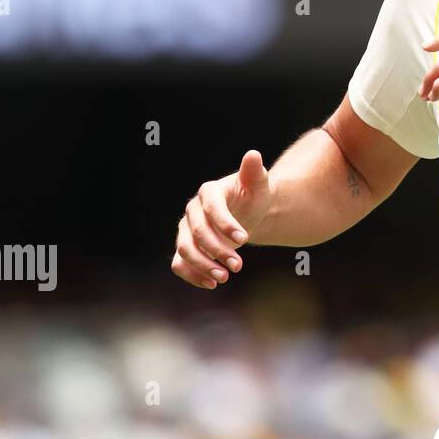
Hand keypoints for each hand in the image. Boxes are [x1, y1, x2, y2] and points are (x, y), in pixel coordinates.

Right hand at [172, 150, 270, 289]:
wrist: (248, 212)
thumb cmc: (254, 196)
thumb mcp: (258, 184)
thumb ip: (254, 172)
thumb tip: (253, 154)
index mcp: (208, 192)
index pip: (212, 209)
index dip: (226, 224)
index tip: (245, 239)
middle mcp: (192, 210)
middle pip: (198, 233)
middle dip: (218, 250)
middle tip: (238, 266)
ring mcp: (186, 230)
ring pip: (185, 250)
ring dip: (203, 266)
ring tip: (225, 277)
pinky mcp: (185, 247)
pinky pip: (179, 264)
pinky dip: (192, 275)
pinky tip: (212, 284)